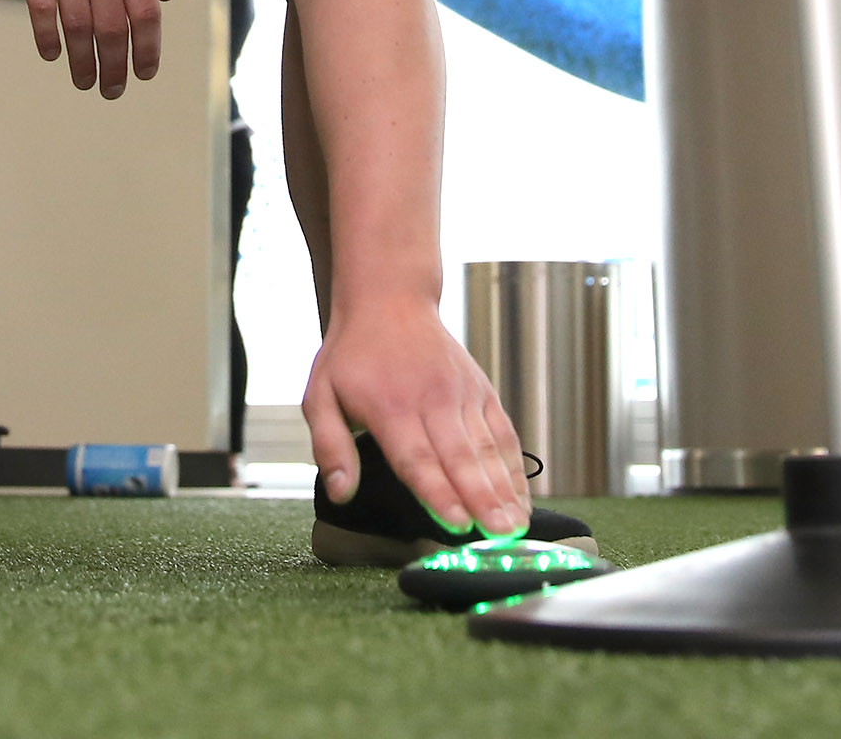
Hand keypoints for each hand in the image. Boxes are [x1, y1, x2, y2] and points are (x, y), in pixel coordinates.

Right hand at [0, 0, 170, 98]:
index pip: (147, 14)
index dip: (148, 49)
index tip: (145, 74)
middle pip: (113, 28)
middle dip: (115, 68)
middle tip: (112, 91)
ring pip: (78, 26)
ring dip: (82, 61)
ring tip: (83, 82)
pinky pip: (42, 9)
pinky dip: (47, 37)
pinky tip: (50, 54)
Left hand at [304, 295, 529, 538]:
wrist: (390, 300)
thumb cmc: (351, 356)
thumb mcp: (319, 395)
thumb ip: (329, 447)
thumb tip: (341, 493)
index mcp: (389, 408)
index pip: (416, 459)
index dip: (438, 493)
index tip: (457, 524)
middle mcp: (431, 400)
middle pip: (460, 459)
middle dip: (482, 502)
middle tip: (500, 539)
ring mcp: (461, 394)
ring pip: (487, 449)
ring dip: (504, 491)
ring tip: (516, 529)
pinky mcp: (481, 391)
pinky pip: (502, 433)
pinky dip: (514, 467)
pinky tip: (521, 499)